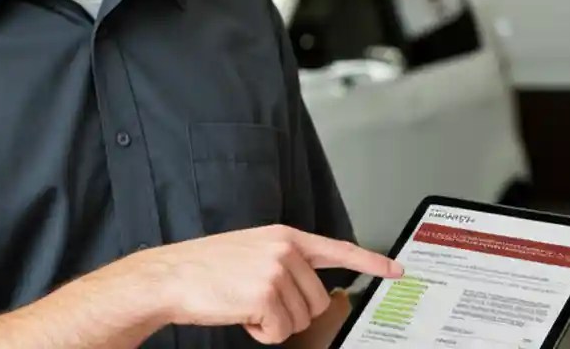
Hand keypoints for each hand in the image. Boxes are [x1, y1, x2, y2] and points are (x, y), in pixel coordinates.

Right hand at [141, 225, 400, 344]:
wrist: (171, 276)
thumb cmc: (207, 269)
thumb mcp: (253, 252)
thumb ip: (285, 263)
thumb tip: (311, 290)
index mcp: (286, 237)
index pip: (338, 249)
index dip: (371, 262)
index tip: (398, 270)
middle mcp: (286, 249)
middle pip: (318, 301)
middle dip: (290, 312)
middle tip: (256, 301)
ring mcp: (277, 270)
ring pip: (299, 320)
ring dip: (272, 323)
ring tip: (243, 304)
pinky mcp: (265, 294)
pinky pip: (279, 333)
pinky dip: (260, 333)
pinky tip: (239, 314)